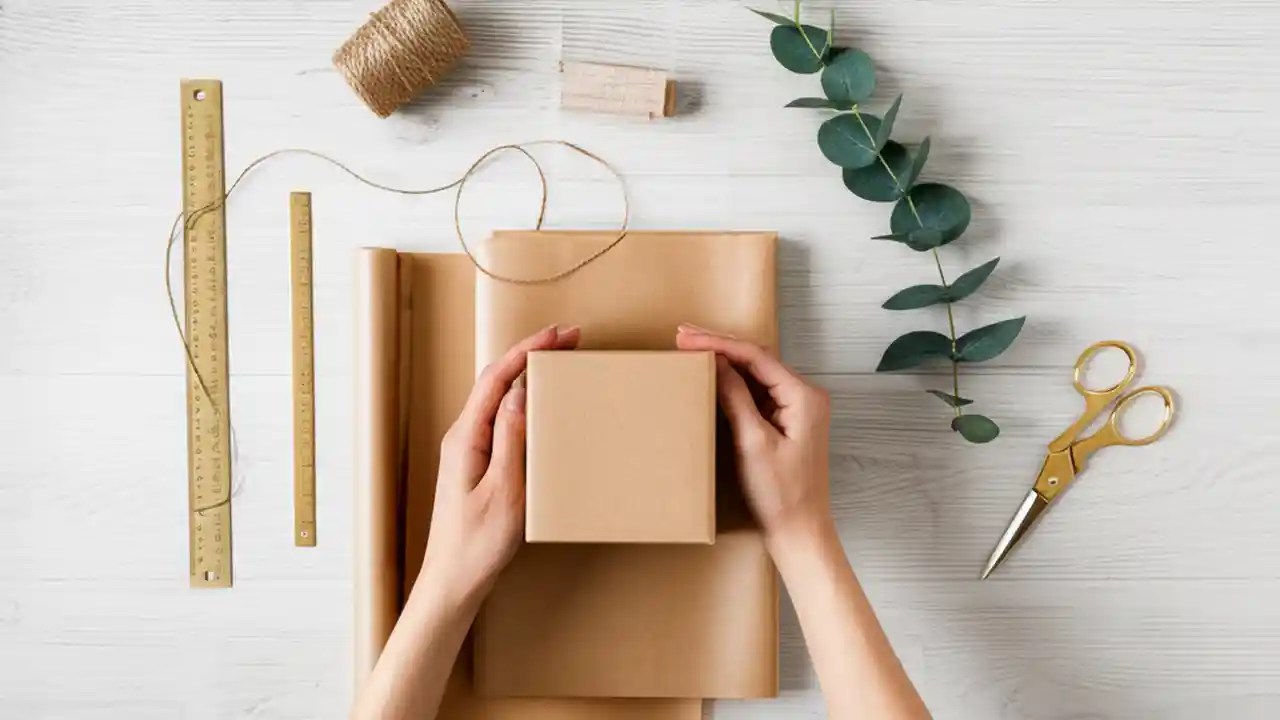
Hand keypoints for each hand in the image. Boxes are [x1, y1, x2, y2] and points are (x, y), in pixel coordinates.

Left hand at [419, 325, 580, 608]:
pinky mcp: (478, 464)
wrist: (453, 581)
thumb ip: (511, 439)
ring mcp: (469, 450)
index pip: (496, 378)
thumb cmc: (476, 544)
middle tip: (570, 341)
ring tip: (562, 365)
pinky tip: (546, 409)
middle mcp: (463, 437)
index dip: (526, 349)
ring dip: (530, 377)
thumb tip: (521, 392)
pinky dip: (527, 405)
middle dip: (532, 355)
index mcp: (465, 437)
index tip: (558, 335)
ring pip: (500, 400)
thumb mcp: (503, 491)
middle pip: (497, 381)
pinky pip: (503, 422)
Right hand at [676, 324, 832, 547]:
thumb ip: (736, 398)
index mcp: (804, 396)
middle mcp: (805, 396)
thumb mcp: (753, 443)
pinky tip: (711, 374)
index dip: (718, 344)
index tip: (686, 339)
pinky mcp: (788, 421)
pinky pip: (758, 392)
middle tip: (682, 335)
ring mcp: (797, 408)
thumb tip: (715, 363)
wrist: (800, 531)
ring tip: (691, 347)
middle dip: (720, 345)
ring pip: (756, 373)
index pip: (755, 357)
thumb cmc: (781, 495)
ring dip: (725, 360)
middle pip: (757, 359)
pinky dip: (734, 381)